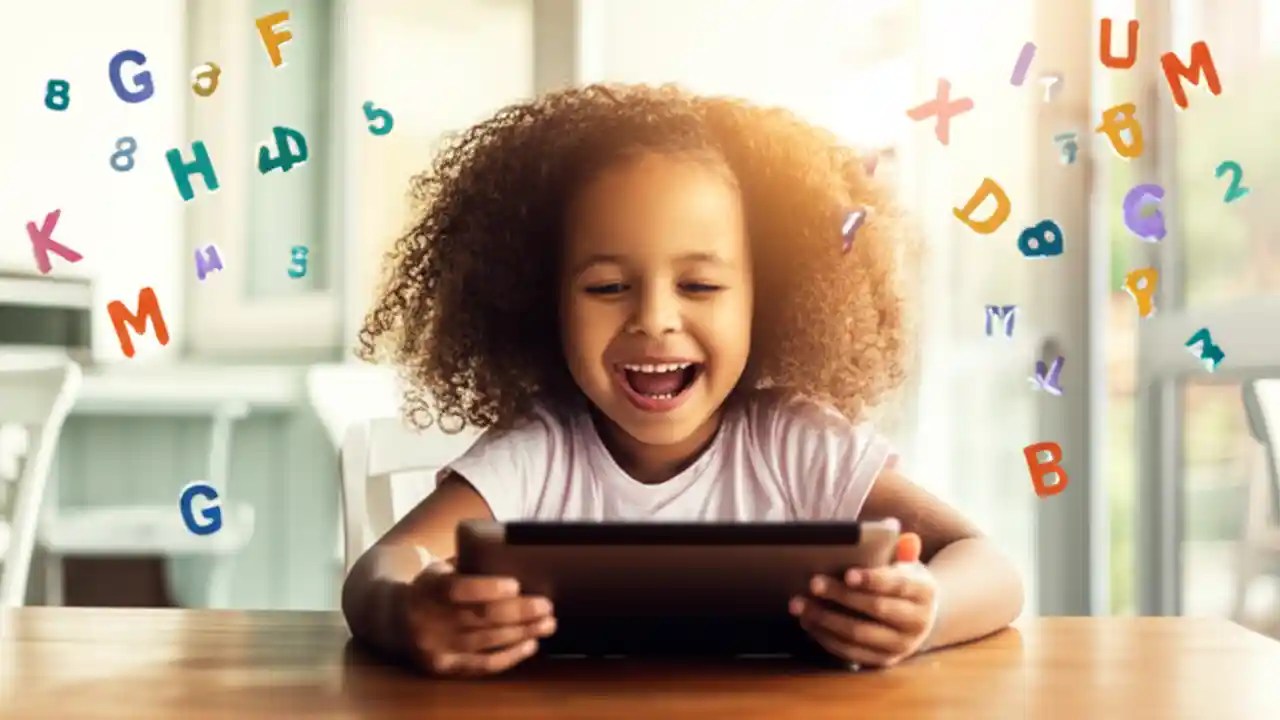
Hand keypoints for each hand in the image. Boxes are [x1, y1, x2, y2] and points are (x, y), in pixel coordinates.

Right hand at [401, 560, 555, 675]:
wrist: (393, 618)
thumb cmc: (431, 587)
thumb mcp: (440, 569)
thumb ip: (469, 568)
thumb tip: (517, 563)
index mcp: (427, 588)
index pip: (458, 590)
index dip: (488, 589)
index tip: (516, 585)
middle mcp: (428, 620)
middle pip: (480, 618)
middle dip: (519, 613)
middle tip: (547, 606)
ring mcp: (435, 647)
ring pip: (486, 642)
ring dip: (522, 633)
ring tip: (547, 624)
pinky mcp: (443, 667)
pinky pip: (482, 664)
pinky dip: (510, 656)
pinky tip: (529, 645)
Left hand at [790, 532, 937, 668]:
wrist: (920, 616)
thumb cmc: (904, 581)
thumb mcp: (907, 563)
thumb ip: (900, 548)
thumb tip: (891, 528)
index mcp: (924, 592)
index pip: (898, 585)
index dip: (872, 579)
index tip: (847, 573)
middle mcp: (917, 623)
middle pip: (875, 609)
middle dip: (841, 596)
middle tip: (813, 583)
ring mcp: (900, 646)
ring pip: (859, 635)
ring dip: (826, 620)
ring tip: (801, 605)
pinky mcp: (883, 661)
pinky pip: (851, 652)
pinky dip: (827, 638)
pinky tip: (808, 622)